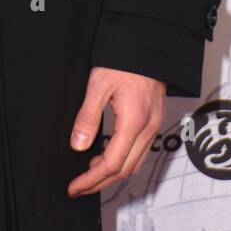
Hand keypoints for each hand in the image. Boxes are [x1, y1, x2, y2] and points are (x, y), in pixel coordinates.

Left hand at [67, 66, 165, 197]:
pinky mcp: (155, 120)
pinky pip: (141, 151)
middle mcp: (148, 128)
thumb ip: (88, 116)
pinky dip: (123, 161)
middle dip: (100, 183)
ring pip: (135, 163)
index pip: (112, 163)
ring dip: (112, 174)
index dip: (91, 179)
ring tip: (89, 174)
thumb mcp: (99, 84)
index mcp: (134, 122)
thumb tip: (78, 145)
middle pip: (125, 170)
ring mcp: (154, 125)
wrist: (149, 43)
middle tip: (78, 187)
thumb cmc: (124, 59)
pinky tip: (108, 156)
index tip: (75, 187)